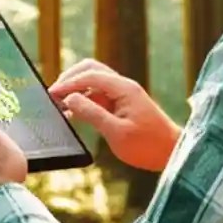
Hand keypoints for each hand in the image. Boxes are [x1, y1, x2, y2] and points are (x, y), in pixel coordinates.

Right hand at [49, 59, 180, 171]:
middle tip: (54, 94)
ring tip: (60, 103)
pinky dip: (85, 98)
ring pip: (94, 80)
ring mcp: (124, 94)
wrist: (171, 152)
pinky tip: (74, 112)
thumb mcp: (116, 133)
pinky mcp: (123, 104)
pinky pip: (99, 94)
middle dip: (71, 78)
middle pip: (91, 69)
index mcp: (124, 89)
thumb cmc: (147, 146)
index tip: (51, 94)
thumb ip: (92, 113)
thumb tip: (70, 99)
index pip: (90, 76)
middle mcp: (124, 86)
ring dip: (77, 88)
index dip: (69, 83)